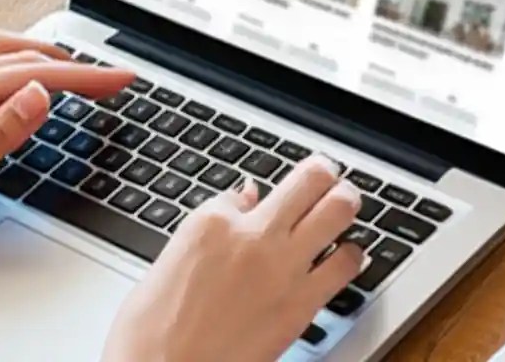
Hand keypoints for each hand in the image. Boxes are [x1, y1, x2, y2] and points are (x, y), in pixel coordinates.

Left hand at [0, 31, 133, 254]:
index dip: (85, 78)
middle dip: (71, 62)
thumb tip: (41, 95)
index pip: (35, 76)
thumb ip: (1, 132)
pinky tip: (20, 80)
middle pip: (20, 53)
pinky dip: (13, 62)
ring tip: (74, 72)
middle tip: (108, 76)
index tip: (119, 78)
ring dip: (41, 55)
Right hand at [103, 157, 365, 361]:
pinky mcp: (302, 303)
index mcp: (211, 222)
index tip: (268, 201)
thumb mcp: (170, 262)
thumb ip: (211, 226)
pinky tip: (347, 258)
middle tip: (328, 178)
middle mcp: (252, 235)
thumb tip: (241, 200)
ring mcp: (282, 266)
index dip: (261, 197)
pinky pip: (347, 264)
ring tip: (343, 209)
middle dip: (324, 173)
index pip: (252, 187)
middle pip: (311, 177)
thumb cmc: (151, 331)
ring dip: (344, 204)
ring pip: (339, 208)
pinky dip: (352, 255)